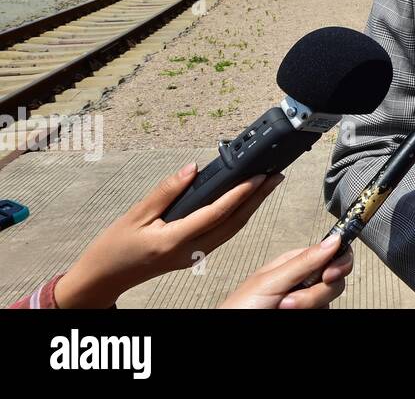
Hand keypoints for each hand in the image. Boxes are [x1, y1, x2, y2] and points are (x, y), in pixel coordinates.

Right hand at [55, 162, 282, 307]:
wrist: (103, 279)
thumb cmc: (114, 248)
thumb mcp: (135, 215)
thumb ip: (166, 191)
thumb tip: (193, 169)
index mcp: (173, 240)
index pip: (216, 213)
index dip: (240, 193)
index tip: (258, 176)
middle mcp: (189, 252)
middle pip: (233, 223)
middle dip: (257, 199)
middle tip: (275, 177)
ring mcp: (193, 257)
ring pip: (230, 231)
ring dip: (251, 208)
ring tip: (266, 187)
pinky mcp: (192, 257)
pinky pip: (221, 236)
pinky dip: (236, 218)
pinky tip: (243, 204)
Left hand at [219, 235, 353, 308]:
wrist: (235, 333)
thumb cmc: (240, 308)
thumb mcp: (272, 280)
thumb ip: (305, 261)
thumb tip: (334, 239)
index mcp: (297, 263)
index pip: (333, 252)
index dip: (339, 261)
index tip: (331, 274)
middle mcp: (305, 281)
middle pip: (335, 279)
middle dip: (316, 292)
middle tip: (291, 300)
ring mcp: (308, 300)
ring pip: (330, 299)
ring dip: (309, 306)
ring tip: (283, 309)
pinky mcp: (310, 313)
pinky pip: (325, 312)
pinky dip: (312, 313)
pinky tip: (293, 315)